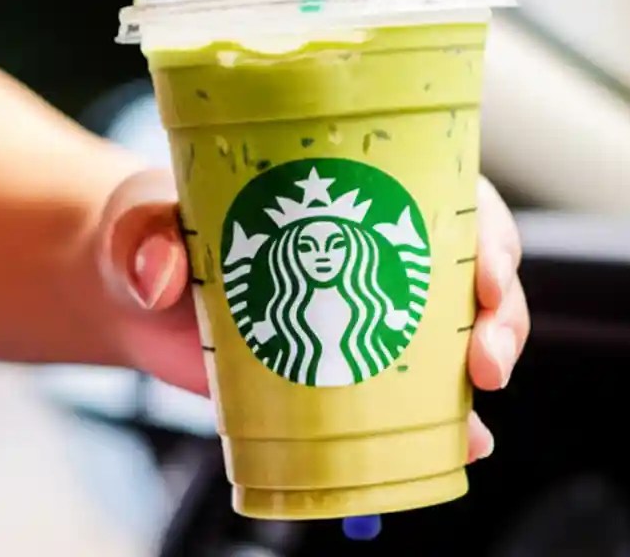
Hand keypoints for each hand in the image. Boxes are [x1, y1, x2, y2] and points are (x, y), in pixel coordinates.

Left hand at [99, 170, 529, 462]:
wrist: (129, 295)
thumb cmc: (148, 233)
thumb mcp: (141, 219)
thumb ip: (144, 236)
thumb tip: (158, 274)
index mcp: (347, 186)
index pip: (445, 190)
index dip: (485, 226)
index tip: (487, 268)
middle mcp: (374, 245)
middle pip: (471, 267)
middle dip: (501, 311)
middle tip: (486, 357)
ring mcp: (368, 310)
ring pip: (460, 331)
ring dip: (488, 364)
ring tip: (481, 403)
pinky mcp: (350, 366)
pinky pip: (418, 394)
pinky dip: (449, 421)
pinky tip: (464, 444)